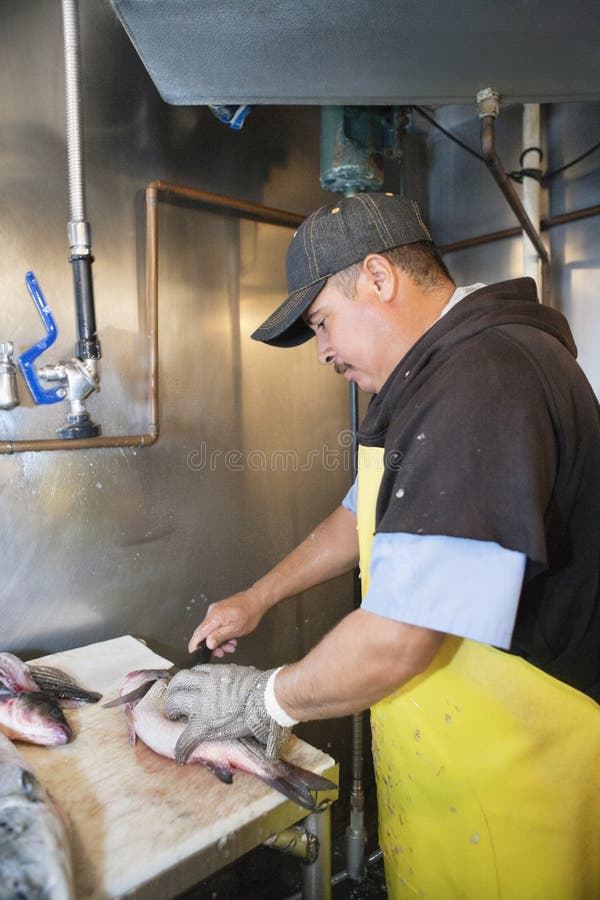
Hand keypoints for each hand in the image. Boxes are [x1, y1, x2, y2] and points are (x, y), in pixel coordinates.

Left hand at [165, 664, 292, 761]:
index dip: (188, 681)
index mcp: (215, 674)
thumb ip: (231, 677)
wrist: (267, 699)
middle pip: (178, 683)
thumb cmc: (262, 687)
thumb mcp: (242, 674)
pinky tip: (181, 753)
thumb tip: (234, 679)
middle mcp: (204, 686)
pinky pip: (185, 738)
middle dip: (174, 692)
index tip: (188, 687)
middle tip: (176, 702)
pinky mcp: (203, 725)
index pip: (193, 673)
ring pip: (174, 703)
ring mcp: (201, 705)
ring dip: (172, 711)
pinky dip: (182, 747)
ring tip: (174, 718)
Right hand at [188, 590, 266, 655]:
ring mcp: (216, 610)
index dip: (194, 645)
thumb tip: (208, 644)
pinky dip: (222, 633)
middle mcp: (212, 612)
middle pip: (204, 633)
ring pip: (211, 630)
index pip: (198, 633)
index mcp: (214, 617)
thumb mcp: (235, 629)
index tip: (194, 653)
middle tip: (222, 652)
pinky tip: (230, 637)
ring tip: (231, 645)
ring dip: (220, 640)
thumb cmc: (249, 613)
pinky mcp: (220, 610)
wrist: (257, 600)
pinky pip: (216, 625)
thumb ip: (219, 637)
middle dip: (213, 645)